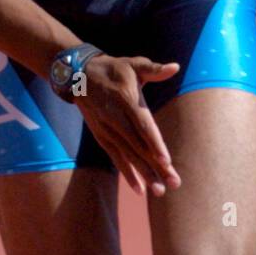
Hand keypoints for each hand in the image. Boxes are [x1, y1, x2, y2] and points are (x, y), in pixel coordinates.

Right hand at [73, 54, 182, 196]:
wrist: (80, 76)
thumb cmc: (115, 69)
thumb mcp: (134, 64)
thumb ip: (154, 69)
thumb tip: (175, 67)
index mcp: (126, 100)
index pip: (143, 125)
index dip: (154, 144)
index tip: (166, 161)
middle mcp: (115, 118)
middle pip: (138, 146)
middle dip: (156, 166)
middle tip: (174, 183)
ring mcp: (107, 130)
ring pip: (128, 156)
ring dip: (144, 174)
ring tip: (160, 191)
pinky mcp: (102, 137)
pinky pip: (116, 158)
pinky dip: (128, 174)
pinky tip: (140, 190)